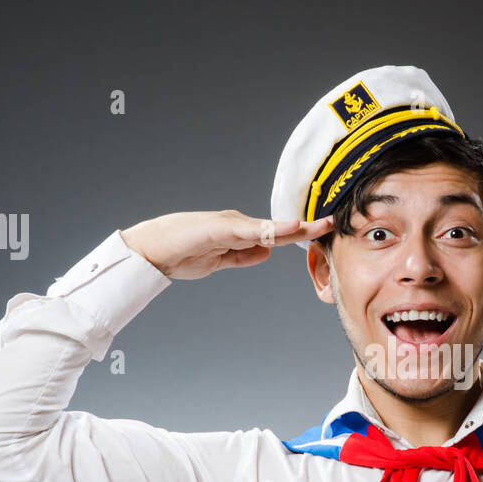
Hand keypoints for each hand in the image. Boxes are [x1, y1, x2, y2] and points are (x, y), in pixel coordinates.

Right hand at [119, 210, 333, 279]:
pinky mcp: (218, 229)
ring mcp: (229, 225)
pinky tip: (287, 230)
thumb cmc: (180, 253)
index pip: (275, 235)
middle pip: (278, 229)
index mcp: (238, 233)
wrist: (151, 251)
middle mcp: (237, 225)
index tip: (322, 231)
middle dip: (306, 227)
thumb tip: (266, 253)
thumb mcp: (218, 260)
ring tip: (318, 225)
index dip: (300, 234)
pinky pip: (249, 231)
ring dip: (294, 228)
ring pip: (268, 228)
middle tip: (332, 222)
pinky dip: (269, 230)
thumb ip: (242, 256)